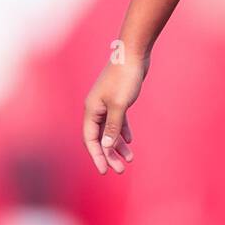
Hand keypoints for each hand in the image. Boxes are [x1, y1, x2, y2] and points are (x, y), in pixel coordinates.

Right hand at [82, 52, 149, 174]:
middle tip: (121, 169)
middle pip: (100, 137)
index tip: (105, 171)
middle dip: (109, 154)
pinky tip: (129, 141)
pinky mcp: (117, 99)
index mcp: (91, 109)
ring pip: (109, 130)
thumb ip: (112, 126)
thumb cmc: (125, 77)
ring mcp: (106, 103)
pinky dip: (122, 131)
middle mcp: (96, 108)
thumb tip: (105, 145)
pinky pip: (117, 120)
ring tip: (129, 159)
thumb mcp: (119, 105)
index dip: (97, 156)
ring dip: (117, 145)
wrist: (134, 54)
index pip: (90, 139)